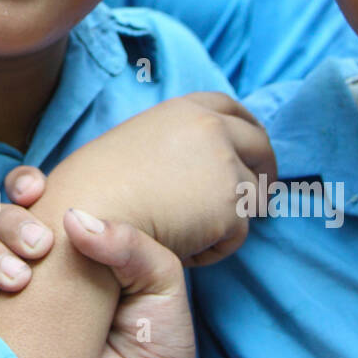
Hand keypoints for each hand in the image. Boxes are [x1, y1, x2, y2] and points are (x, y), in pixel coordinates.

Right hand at [0, 203, 199, 357]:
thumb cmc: (160, 340)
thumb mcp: (161, 281)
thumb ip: (129, 244)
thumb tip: (74, 218)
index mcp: (75, 241)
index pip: (35, 197)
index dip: (23, 184)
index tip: (37, 191)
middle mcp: (39, 265)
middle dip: (8, 222)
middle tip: (40, 247)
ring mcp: (16, 300)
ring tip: (17, 279)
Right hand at [23, 92, 273, 264]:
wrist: (93, 211)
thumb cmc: (97, 185)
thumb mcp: (136, 142)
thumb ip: (173, 143)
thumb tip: (193, 163)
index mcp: (186, 109)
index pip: (232, 109)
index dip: (247, 130)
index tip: (250, 151)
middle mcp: (213, 129)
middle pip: (261, 146)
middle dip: (264, 171)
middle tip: (254, 198)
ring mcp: (227, 166)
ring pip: (252, 196)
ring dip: (229, 217)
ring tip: (185, 231)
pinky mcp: (232, 206)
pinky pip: (236, 235)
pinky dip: (212, 247)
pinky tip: (178, 245)